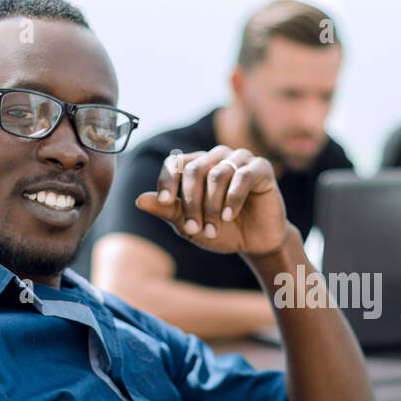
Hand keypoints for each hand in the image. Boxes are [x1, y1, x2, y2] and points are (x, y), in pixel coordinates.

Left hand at [134, 146, 292, 256]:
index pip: (175, 163)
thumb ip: (168, 211)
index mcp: (197, 165)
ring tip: (212, 230)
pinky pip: (243, 176)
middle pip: (195, 169)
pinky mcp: (261, 169)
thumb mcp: (190, 225)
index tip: (164, 202)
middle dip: (191, 202)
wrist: (255, 243)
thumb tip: (139, 200)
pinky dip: (233, 198)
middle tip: (193, 228)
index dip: (168, 181)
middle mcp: (217, 157)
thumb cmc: (222, 230)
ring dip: (211, 206)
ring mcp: (240, 160)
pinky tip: (229, 216)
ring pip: (217, 174)